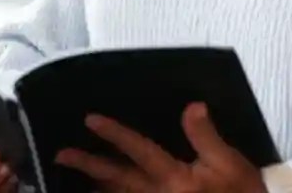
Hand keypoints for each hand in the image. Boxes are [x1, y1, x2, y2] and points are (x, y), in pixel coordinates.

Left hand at [56, 103, 264, 192]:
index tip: (91, 119)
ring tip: (74, 175)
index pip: (139, 151)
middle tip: (61, 154)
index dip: (114, 134)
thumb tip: (192, 106)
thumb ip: (205, 135)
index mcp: (176, 179)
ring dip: (97, 186)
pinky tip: (103, 191)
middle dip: (89, 165)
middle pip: (117, 178)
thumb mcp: (229, 163)